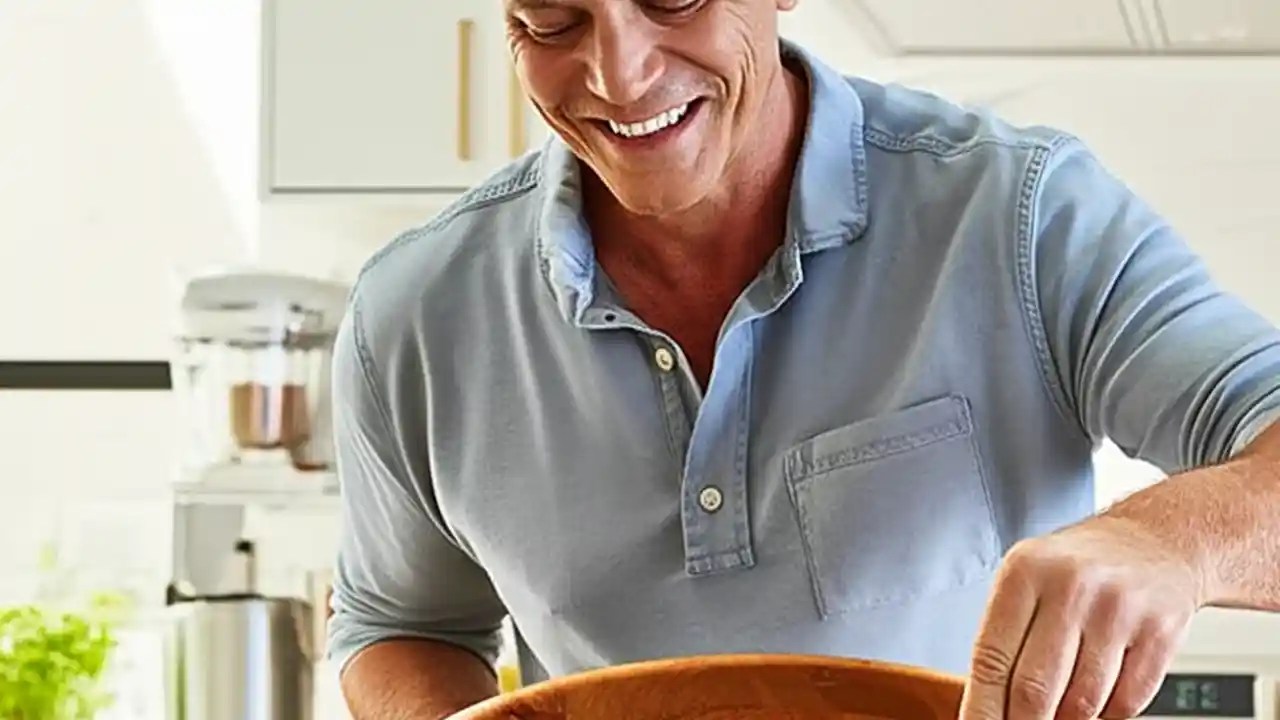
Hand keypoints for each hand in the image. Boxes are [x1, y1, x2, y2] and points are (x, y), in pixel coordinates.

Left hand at [958, 515, 1203, 719]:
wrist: (1158, 540)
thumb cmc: (1081, 566)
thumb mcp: (1029, 577)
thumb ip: (1007, 635)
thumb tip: (989, 704)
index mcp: (1024, 571)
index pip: (992, 658)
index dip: (982, 708)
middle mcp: (1070, 587)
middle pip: (1034, 688)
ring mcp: (1117, 610)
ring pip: (1081, 702)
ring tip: (1059, 713)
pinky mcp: (1159, 633)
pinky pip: (1126, 702)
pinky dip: (1107, 714)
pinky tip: (1099, 702)